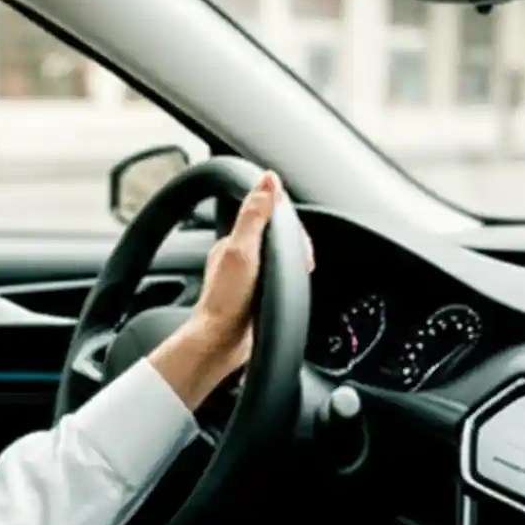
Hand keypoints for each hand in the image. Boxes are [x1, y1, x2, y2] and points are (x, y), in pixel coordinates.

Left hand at [149, 171, 312, 408]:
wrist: (219, 345)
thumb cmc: (227, 303)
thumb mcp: (243, 251)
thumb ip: (255, 215)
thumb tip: (268, 178)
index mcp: (234, 241)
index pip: (267, 215)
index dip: (289, 220)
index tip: (302, 240)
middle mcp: (238, 257)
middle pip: (273, 235)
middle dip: (294, 240)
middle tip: (305, 258)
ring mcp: (246, 278)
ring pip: (276, 256)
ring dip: (291, 258)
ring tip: (301, 268)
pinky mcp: (253, 297)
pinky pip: (275, 277)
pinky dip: (286, 277)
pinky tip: (288, 287)